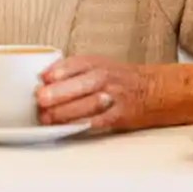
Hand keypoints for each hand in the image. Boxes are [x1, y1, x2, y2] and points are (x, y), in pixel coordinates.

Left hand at [36, 56, 154, 131]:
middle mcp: (106, 78)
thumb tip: (42, 78)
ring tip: (49, 118)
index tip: (44, 78)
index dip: (60, 70)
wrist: (150, 90)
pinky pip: (99, 121)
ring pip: (89, 104)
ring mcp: (113, 98)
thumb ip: (70, 71)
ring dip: (67, 112)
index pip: (78, 63)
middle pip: (83, 83)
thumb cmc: (117, 79)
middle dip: (61, 92)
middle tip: (42, 99)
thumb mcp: (96, 65)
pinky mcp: (118, 116)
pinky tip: (69, 127)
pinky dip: (83, 124)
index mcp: (97, 63)